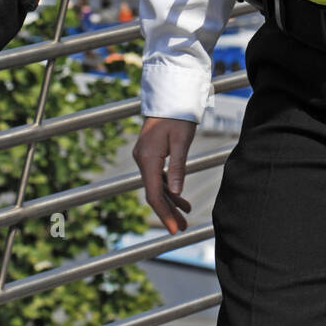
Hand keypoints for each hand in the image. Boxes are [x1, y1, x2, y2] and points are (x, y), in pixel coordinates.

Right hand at [133, 116, 195, 233]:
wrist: (171, 95)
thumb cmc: (178, 115)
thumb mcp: (182, 141)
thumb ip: (178, 167)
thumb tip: (176, 192)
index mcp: (148, 158)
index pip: (154, 194)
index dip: (163, 213)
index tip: (173, 229)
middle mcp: (142, 159)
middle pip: (154, 193)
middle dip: (167, 212)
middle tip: (181, 229)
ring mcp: (145, 157)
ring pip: (156, 186)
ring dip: (169, 202)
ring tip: (184, 219)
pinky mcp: (151, 154)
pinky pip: (158, 177)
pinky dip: (169, 188)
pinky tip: (180, 199)